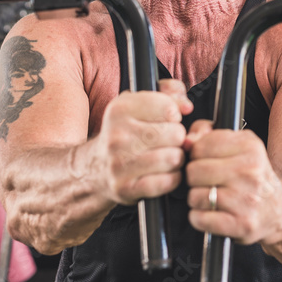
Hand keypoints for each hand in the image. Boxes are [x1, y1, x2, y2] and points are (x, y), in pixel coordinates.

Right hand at [96, 79, 191, 204]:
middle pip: (175, 134)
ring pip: (174, 158)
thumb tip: (186, 106)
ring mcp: (119, 163)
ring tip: (166, 156)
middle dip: (178, 138)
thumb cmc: (124, 133)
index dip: (174, 115)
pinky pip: (167, 181)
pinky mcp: (125, 188)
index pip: (169, 108)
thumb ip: (168, 92)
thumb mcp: (139, 104)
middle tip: (167, 141)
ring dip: (176, 159)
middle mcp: (117, 135)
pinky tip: (163, 173)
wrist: (95, 169)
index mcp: (120, 109)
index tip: (167, 120)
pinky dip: (172, 178)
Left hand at [184, 120, 281, 244]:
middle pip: (194, 171)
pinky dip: (199, 218)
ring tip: (211, 198)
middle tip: (208, 182)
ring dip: (197, 199)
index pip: (200, 146)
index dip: (196, 156)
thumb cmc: (253, 177)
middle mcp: (250, 171)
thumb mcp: (239, 145)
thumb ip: (208, 134)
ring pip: (195, 196)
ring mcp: (247, 199)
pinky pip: (201, 219)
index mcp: (250, 147)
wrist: (279, 210)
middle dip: (194, 179)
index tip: (206, 162)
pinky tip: (211, 213)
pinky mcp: (242, 224)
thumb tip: (187, 141)